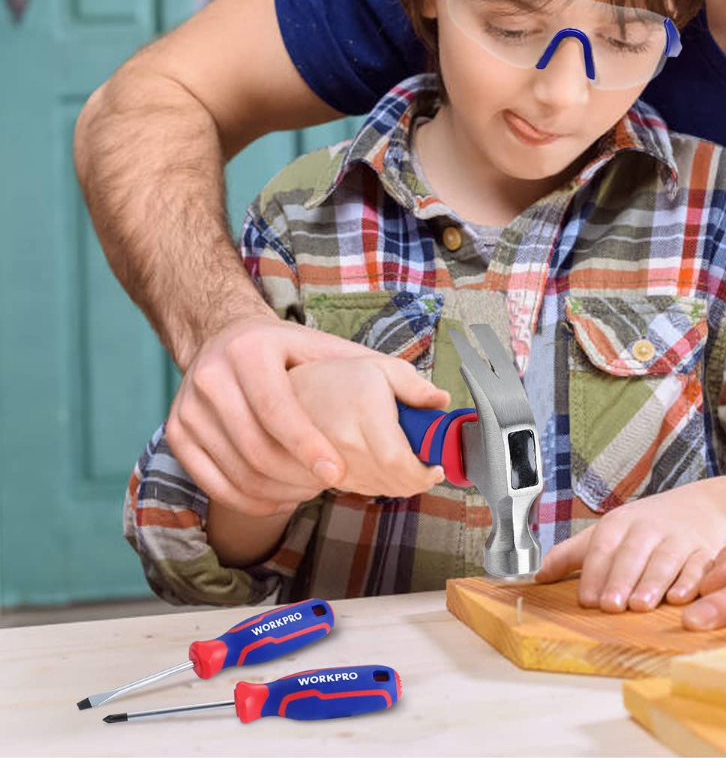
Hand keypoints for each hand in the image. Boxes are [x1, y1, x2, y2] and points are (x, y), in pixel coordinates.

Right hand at [166, 315, 446, 515]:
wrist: (225, 336)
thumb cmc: (290, 349)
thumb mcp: (335, 350)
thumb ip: (390, 374)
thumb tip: (439, 400)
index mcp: (252, 351)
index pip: (278, 408)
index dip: (307, 445)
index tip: (336, 472)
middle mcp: (211, 377)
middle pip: (255, 447)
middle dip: (298, 475)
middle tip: (332, 485)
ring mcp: (188, 407)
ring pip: (235, 470)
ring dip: (279, 490)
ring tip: (313, 489)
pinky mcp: (177, 433)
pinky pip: (214, 483)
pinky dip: (251, 498)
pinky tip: (283, 495)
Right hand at [289, 355, 449, 498]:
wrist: (293, 390)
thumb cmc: (340, 377)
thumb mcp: (382, 368)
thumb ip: (415, 386)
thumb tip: (442, 400)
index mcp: (365, 412)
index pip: (397, 460)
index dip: (421, 473)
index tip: (437, 469)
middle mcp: (344, 441)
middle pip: (389, 480)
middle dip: (416, 481)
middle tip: (428, 470)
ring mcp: (329, 461)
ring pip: (375, 489)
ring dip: (398, 484)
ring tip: (407, 464)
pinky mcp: (320, 474)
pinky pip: (358, 489)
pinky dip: (378, 484)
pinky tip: (383, 467)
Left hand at [534, 484, 725, 611]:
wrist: (702, 507)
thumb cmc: (647, 526)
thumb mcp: (608, 532)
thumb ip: (572, 554)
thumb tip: (537, 577)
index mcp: (620, 523)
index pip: (603, 547)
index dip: (595, 573)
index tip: (588, 599)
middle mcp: (648, 528)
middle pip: (633, 553)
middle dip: (621, 579)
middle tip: (611, 606)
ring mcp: (678, 539)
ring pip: (665, 559)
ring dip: (652, 582)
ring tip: (641, 604)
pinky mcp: (705, 552)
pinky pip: (698, 565)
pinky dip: (691, 581)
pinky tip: (680, 597)